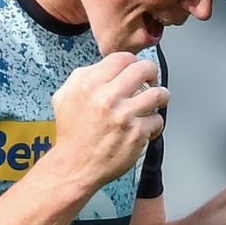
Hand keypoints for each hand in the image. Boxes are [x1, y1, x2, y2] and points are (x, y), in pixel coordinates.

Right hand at [51, 53, 168, 194]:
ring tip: (157, 100)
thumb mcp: (64, 96)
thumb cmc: (71, 134)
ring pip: (158, 94)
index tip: (135, 70)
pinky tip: (147, 127)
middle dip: (151, 72)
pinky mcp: (137, 134)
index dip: (132, 63)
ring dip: (161, 96)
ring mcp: (124, 116)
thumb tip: (104, 67)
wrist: (74, 166)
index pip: (123, 58)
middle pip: (144, 69)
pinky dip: (155, 124)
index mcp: (91, 84)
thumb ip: (83, 76)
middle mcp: (108, 97)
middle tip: (151, 80)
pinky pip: (157, 120)